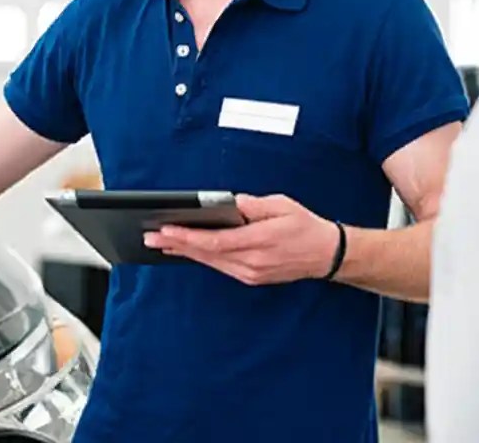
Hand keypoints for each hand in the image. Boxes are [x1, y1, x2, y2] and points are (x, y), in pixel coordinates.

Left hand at [144, 194, 340, 285]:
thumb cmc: (305, 227)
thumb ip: (254, 205)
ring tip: (162, 243)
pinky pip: (220, 267)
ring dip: (185, 252)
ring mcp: (250, 273)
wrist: (326, 254)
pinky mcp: (251, 276)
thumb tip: (232, 202)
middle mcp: (251, 262)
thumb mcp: (282, 206)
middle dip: (176, 244)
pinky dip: (201, 258)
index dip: (187, 236)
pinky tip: (187, 251)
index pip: (214, 241)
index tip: (166, 229)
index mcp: (258, 242)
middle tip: (151, 237)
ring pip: (210, 262)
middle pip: (206, 254)